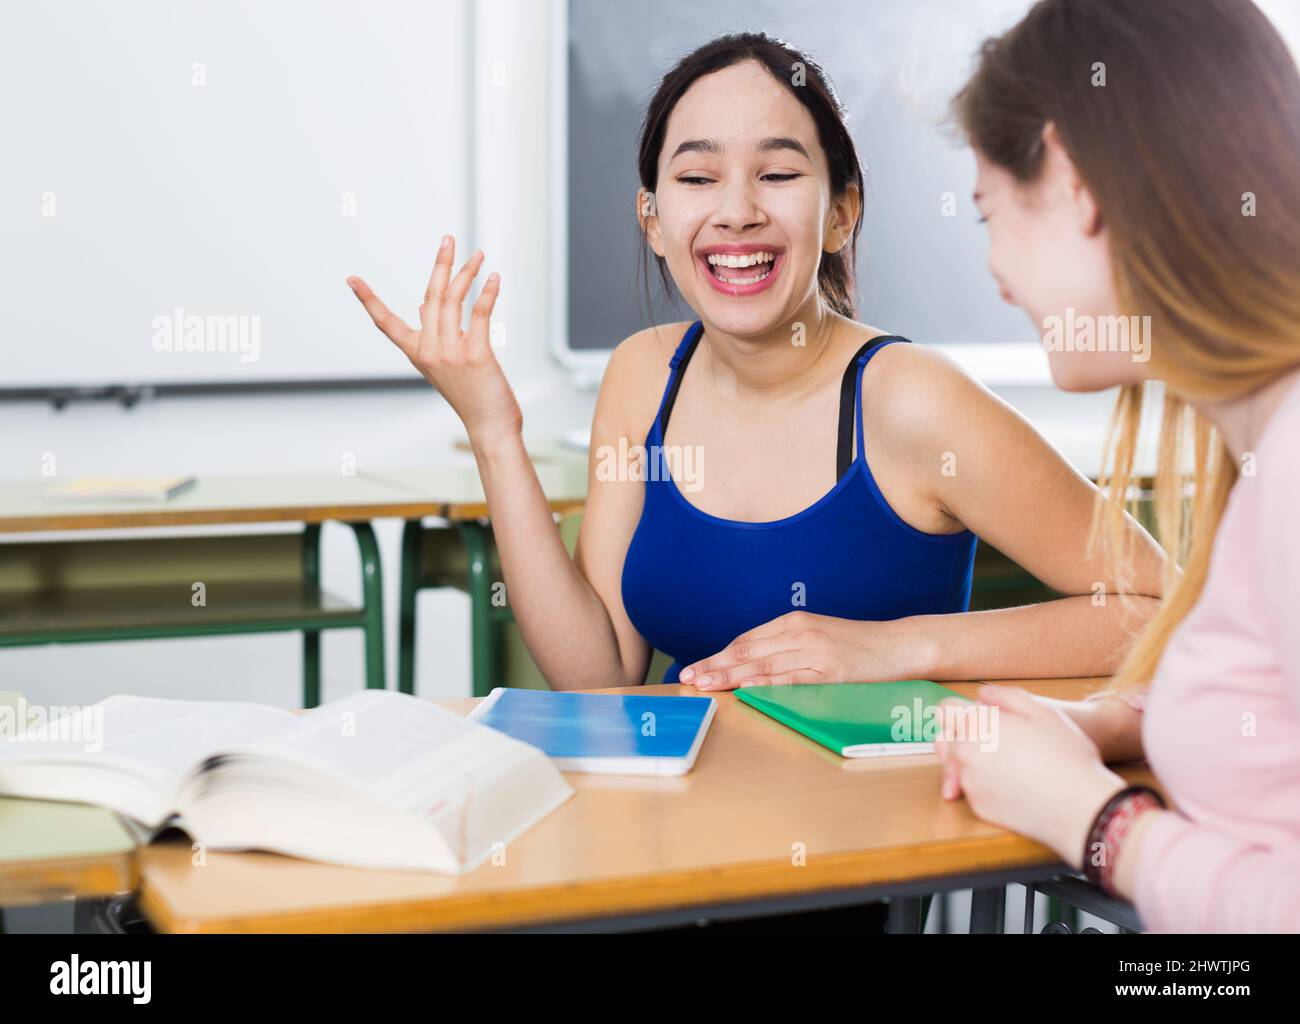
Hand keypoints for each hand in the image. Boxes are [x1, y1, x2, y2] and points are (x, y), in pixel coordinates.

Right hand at [348, 235, 522, 449]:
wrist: (489, 426)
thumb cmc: (470, 394)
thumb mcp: (442, 364)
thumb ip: (431, 334)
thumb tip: (422, 303)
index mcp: (417, 353)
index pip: (386, 323)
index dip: (368, 301)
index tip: (351, 279)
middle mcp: (430, 351)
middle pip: (431, 296)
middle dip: (440, 264)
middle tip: (448, 239)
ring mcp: (451, 353)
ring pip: (454, 300)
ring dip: (467, 273)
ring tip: (479, 255)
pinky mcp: (476, 354)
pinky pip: (480, 313)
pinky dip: (488, 292)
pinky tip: (494, 278)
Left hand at [677, 611, 922, 690]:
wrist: (901, 645)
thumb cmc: (859, 646)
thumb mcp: (818, 636)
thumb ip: (787, 646)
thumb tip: (752, 666)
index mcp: (794, 622)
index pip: (746, 641)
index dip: (718, 656)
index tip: (696, 667)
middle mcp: (800, 633)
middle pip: (747, 652)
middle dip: (714, 666)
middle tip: (688, 678)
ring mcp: (815, 652)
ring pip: (762, 667)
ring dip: (729, 678)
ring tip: (705, 686)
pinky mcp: (830, 673)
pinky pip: (789, 681)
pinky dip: (764, 687)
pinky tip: (744, 692)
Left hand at [932, 685, 1125, 867]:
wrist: (1080, 807)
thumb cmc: (1066, 757)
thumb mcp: (1042, 712)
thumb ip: (1005, 696)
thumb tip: (983, 695)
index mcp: (977, 725)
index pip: (945, 710)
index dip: (960, 711)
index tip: (974, 717)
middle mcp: (964, 753)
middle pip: (946, 739)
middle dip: (963, 737)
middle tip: (993, 741)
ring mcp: (969, 783)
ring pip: (958, 766)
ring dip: (972, 762)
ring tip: (1007, 763)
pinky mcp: (978, 807)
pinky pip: (972, 791)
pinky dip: (985, 786)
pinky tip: (1012, 784)